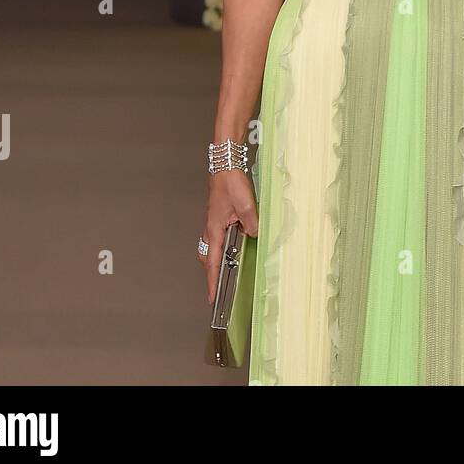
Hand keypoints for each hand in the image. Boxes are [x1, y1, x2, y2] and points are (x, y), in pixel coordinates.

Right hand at [201, 169, 258, 303]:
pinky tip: (239, 239)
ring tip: (231, 267)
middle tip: (220, 286)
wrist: (225, 165)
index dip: (212, 282)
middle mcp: (211, 228)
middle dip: (213, 272)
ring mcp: (214, 221)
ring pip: (215, 246)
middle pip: (209, 257)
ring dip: (220, 257)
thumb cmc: (231, 183)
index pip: (213, 262)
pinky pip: (221, 235)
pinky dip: (227, 242)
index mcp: (214, 230)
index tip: (212, 298)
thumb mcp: (246, 206)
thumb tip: (254, 235)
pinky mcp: (220, 215)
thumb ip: (251, 223)